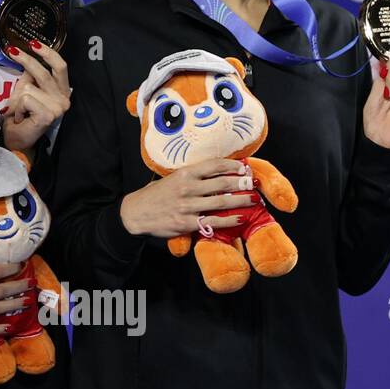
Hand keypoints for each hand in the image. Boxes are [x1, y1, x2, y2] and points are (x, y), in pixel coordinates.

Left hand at [0, 43, 70, 151]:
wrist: (18, 141)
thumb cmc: (22, 117)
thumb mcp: (26, 92)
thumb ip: (29, 78)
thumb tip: (25, 56)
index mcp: (62, 90)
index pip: (60, 66)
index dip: (47, 53)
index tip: (33, 42)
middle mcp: (64, 98)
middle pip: (44, 72)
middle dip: (26, 60)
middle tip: (12, 51)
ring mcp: (58, 107)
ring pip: (28, 87)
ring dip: (16, 99)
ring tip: (18, 111)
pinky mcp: (48, 114)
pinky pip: (25, 99)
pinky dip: (17, 108)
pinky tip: (20, 118)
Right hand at [119, 158, 252, 238]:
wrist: (135, 213)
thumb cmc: (155, 195)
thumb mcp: (171, 179)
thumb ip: (191, 177)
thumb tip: (215, 173)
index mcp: (184, 174)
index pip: (214, 165)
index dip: (233, 166)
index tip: (244, 167)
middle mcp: (187, 188)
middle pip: (222, 183)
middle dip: (242, 183)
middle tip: (254, 183)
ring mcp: (187, 206)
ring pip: (222, 202)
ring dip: (241, 200)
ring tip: (254, 199)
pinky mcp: (187, 223)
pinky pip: (214, 221)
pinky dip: (230, 219)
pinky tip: (240, 218)